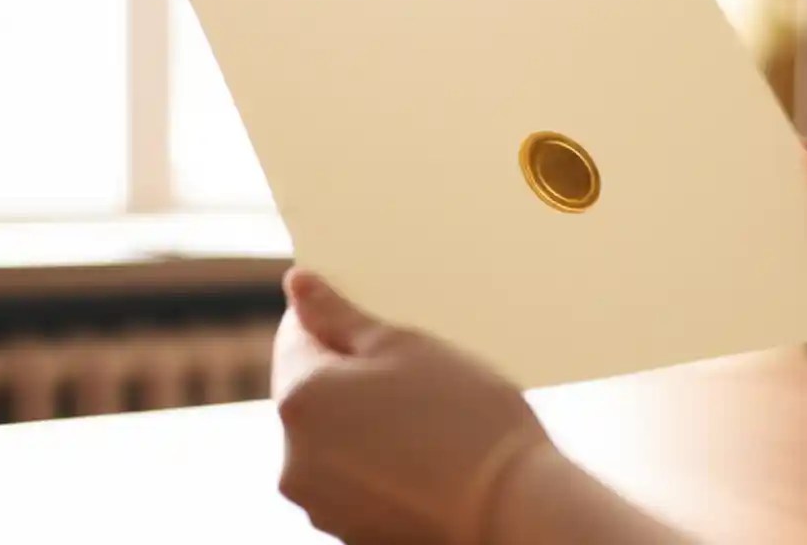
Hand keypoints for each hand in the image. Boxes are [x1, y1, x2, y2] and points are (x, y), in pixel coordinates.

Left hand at [271, 268, 548, 543]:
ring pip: (330, 438)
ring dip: (361, 421)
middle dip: (349, 374)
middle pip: (309, 391)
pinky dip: (375, 461)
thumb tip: (298, 284)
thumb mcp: (404, 347)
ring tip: (425, 417)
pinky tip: (424, 454)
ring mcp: (318, 501)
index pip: (295, 336)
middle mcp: (293, 456)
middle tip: (412, 369)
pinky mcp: (348, 530)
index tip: (377, 321)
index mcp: (299, 399)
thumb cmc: (464, 418)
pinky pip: (351, 479)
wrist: (513, 508)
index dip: (336, 319)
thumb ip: (340, 316)